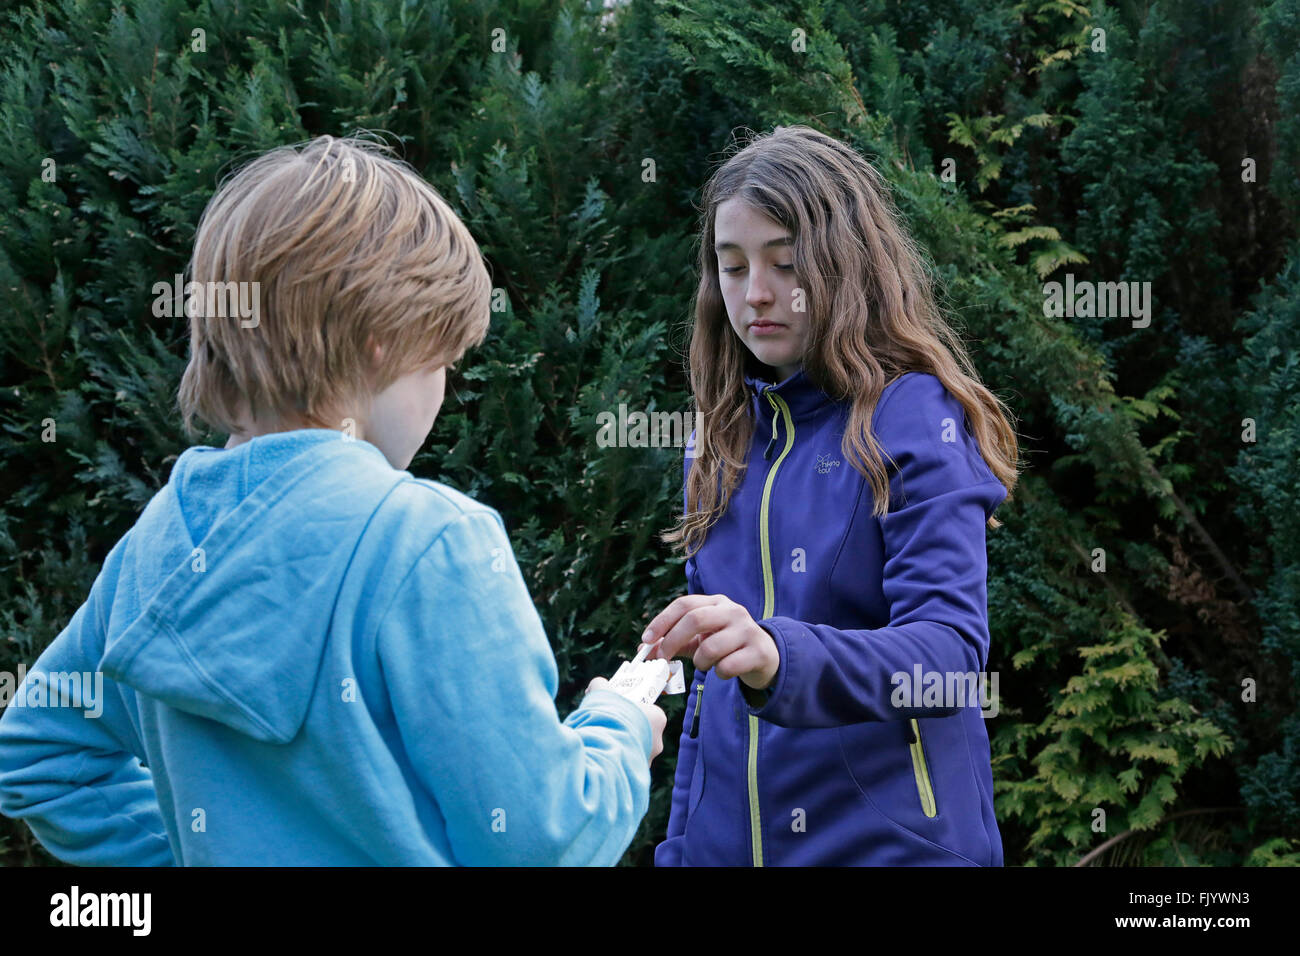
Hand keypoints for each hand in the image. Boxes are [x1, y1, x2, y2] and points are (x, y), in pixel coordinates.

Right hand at [585, 677, 666, 764]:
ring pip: (634, 750)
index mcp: (657, 719)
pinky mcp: (637, 776)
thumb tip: (597, 685)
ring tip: (602, 742)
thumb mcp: (602, 692)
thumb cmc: (608, 716)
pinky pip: (627, 766)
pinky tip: (603, 756)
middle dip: (626, 730)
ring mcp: (648, 760)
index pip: (648, 712)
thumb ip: (601, 685)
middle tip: (608, 726)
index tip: (618, 710)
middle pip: (642, 732)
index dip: (632, 710)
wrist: (601, 746)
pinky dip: (617, 762)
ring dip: (621, 747)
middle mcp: (658, 741)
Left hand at [640, 594, 779, 690]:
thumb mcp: (700, 640)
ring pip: (711, 647)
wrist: (766, 656)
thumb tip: (643, 650)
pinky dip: (719, 673)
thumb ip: (674, 642)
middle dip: (673, 641)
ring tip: (705, 664)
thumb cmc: (727, 645)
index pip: (684, 604)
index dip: (662, 621)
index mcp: (716, 603)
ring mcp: (747, 630)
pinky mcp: (758, 651)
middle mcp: (732, 611)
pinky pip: (727, 666)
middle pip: (695, 619)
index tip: (646, 639)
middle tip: (663, 658)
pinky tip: (724, 670)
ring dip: (700, 662)